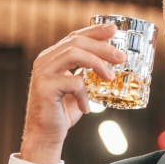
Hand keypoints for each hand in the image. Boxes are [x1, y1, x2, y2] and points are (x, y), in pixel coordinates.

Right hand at [20, 23, 124, 163]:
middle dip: (102, 47)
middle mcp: (45, 60)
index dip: (95, 31)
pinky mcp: (44, 87)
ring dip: (97, 64)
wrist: (45, 134)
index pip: (75, 36)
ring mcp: (43, 72)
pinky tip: (87, 108)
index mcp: (53, 57)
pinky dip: (85, 95)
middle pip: (77, 42)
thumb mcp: (78, 88)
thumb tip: (111, 66)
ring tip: (110, 77)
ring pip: (73, 54)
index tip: (114, 29)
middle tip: (121, 57)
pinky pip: (73, 83)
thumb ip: (88, 74)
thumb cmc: (63, 112)